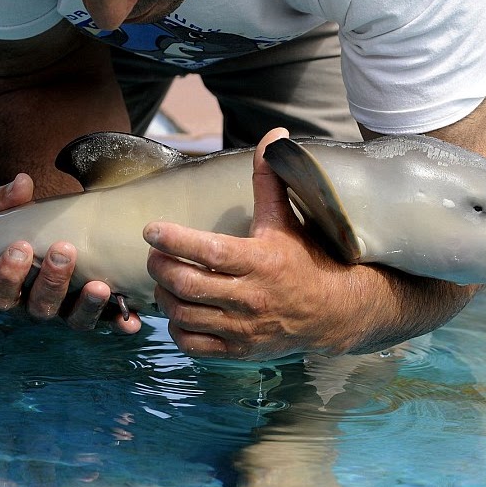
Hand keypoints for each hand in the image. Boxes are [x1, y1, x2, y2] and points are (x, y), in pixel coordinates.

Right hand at [0, 173, 142, 332]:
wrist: (61, 233)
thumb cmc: (30, 229)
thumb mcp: (13, 214)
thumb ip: (9, 200)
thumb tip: (22, 182)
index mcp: (11, 285)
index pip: (0, 291)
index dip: (7, 274)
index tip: (20, 246)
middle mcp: (37, 304)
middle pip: (39, 306)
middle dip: (52, 280)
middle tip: (64, 250)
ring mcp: (68, 311)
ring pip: (73, 320)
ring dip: (87, 305)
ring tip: (99, 287)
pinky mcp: (97, 313)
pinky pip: (107, 324)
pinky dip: (119, 322)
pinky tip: (131, 320)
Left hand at [144, 128, 390, 359]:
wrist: (334, 311)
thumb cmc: (305, 258)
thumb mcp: (286, 218)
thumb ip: (270, 179)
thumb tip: (274, 135)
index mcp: (260, 260)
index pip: (208, 251)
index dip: (174, 240)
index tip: (151, 229)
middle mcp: (251, 297)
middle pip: (187, 284)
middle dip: (160, 267)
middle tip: (154, 254)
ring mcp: (244, 328)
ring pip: (185, 315)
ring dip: (165, 296)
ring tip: (163, 279)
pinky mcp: (240, 351)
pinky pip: (193, 345)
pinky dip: (177, 328)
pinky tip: (179, 311)